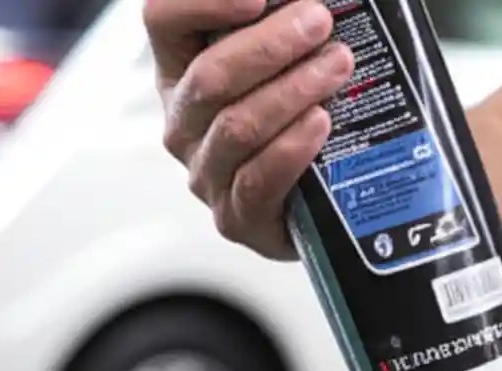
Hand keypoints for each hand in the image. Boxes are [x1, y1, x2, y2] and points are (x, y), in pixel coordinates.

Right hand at [144, 0, 353, 258]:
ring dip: (292, 89)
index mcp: (182, 70)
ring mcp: (206, 174)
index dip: (202, 2)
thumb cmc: (300, 115)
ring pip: (236, 126)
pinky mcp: (236, 218)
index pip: (163, 20)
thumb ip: (281, 22)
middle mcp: (184, 122)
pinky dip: (292, 147)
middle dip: (269, 45)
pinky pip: (257, 181)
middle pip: (208, 76)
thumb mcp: (282, 59)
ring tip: (338, 66)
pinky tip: (321, 122)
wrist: (322, 203)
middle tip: (319, 22)